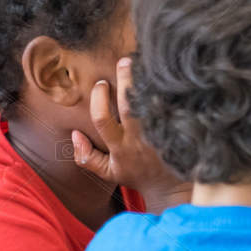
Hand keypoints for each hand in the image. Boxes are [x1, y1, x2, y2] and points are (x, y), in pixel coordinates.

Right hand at [71, 57, 187, 210]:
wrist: (170, 188)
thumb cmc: (136, 175)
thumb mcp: (107, 172)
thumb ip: (86, 156)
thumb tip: (74, 134)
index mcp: (120, 147)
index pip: (102, 120)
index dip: (99, 100)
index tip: (101, 84)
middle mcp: (139, 140)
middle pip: (130, 107)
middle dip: (126, 81)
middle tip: (125, 62)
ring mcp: (159, 136)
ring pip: (153, 106)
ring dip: (149, 85)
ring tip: (147, 64)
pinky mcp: (176, 133)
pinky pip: (172, 110)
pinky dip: (169, 94)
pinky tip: (167, 78)